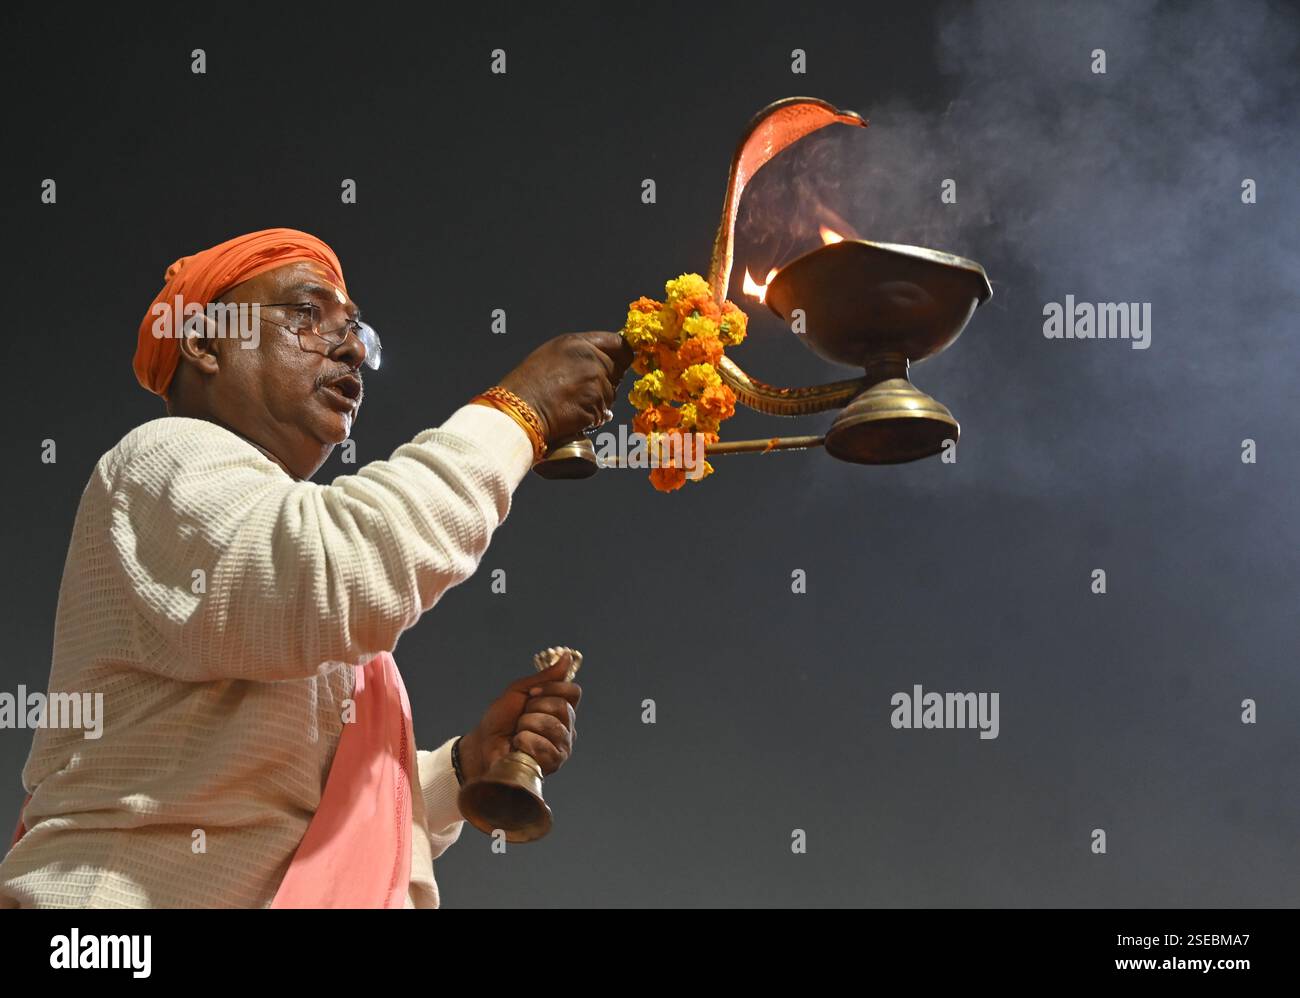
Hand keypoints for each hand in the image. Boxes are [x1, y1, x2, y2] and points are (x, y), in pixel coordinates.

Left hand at [457, 651, 581, 783]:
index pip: (573, 691)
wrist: (483, 744)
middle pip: (562, 708)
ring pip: (552, 726)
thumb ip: (545, 677)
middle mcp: (567, 727)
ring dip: (527, 726)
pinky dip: (525, 742)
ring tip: (518, 733)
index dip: (552, 689)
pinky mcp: (554, 762)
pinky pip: (545, 746)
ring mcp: (562, 746)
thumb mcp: (521, 691)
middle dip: (534, 708)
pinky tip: (519, 746)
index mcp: (561, 708)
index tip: (531, 693)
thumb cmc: (500, 719)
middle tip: (521, 717)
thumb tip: (567, 657)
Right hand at [498, 332, 634, 443]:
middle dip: (607, 383)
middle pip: (617, 371)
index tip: (619, 366)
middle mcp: (590, 359)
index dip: (622, 357)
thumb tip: (604, 365)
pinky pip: (602, 414)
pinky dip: (591, 419)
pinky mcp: (594, 406)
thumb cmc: (527, 386)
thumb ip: (579, 355)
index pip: (619, 345)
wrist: (517, 410)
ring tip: (571, 405)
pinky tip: (571, 416)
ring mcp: (594, 383)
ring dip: (597, 403)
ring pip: (610, 395)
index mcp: (578, 343)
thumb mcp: (551, 355)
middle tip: (584, 392)